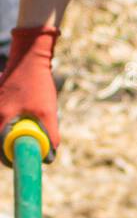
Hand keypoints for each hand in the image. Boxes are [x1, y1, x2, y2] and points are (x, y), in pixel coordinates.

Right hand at [0, 25, 59, 164]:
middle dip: (15, 143)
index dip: (11, 159)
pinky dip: (13, 117)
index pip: (1, 151)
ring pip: (3, 126)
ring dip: (16, 129)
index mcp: (1, 119)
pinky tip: (25, 105)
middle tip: (29, 142)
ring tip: (30, 118)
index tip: (22, 161)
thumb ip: (50, 136)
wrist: (29, 56)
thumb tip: (50, 156)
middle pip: (1, 139)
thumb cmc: (37, 83)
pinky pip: (4, 115)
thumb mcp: (48, 113)